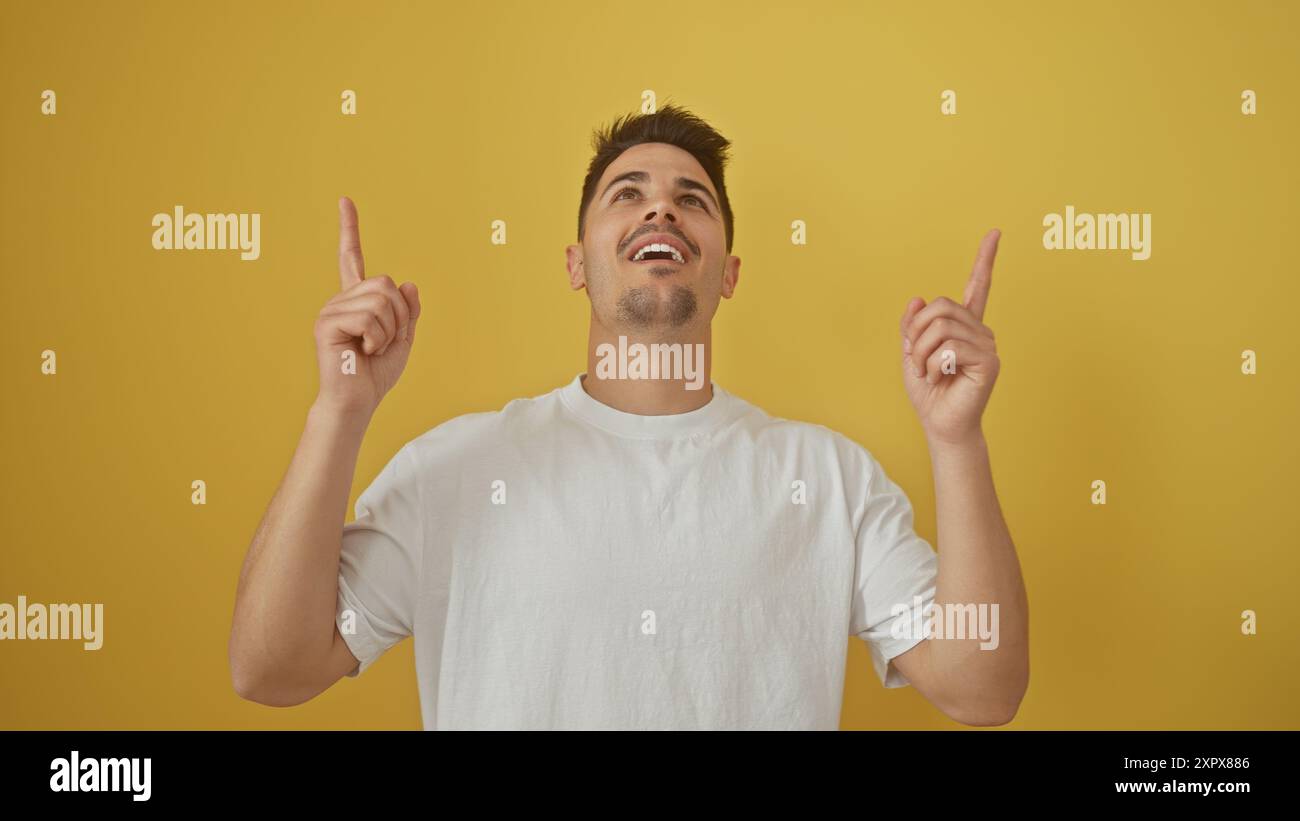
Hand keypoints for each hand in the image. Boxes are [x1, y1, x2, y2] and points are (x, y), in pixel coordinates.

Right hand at [313, 197, 421, 417]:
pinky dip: (377, 339)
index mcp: (356, 301)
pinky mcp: (327, 323)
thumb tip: (409, 284)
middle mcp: (340, 300)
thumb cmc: (375, 376)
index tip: (345, 200)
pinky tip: (361, 352)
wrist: (357, 402)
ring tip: (371, 349)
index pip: (352, 258)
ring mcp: (331, 310)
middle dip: (398, 316)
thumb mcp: (403, 340)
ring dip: (388, 330)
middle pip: (386, 284)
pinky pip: (369, 318)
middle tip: (383, 342)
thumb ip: (408, 313)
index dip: (350, 229)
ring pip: (381, 300)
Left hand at [899, 229, 1000, 446]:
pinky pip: (950, 347)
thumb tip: (918, 299)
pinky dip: (934, 364)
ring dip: (923, 353)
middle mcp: (980, 330)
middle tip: (919, 360)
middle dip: (918, 333)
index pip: (977, 286)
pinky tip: (941, 377)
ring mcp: (987, 344)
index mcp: (963, 326)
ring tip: (931, 373)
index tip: (996, 233)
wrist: (940, 424)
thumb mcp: (910, 354)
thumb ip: (912, 327)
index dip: (985, 259)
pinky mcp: (989, 360)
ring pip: (941, 327)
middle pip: (941, 306)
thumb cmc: (929, 392)